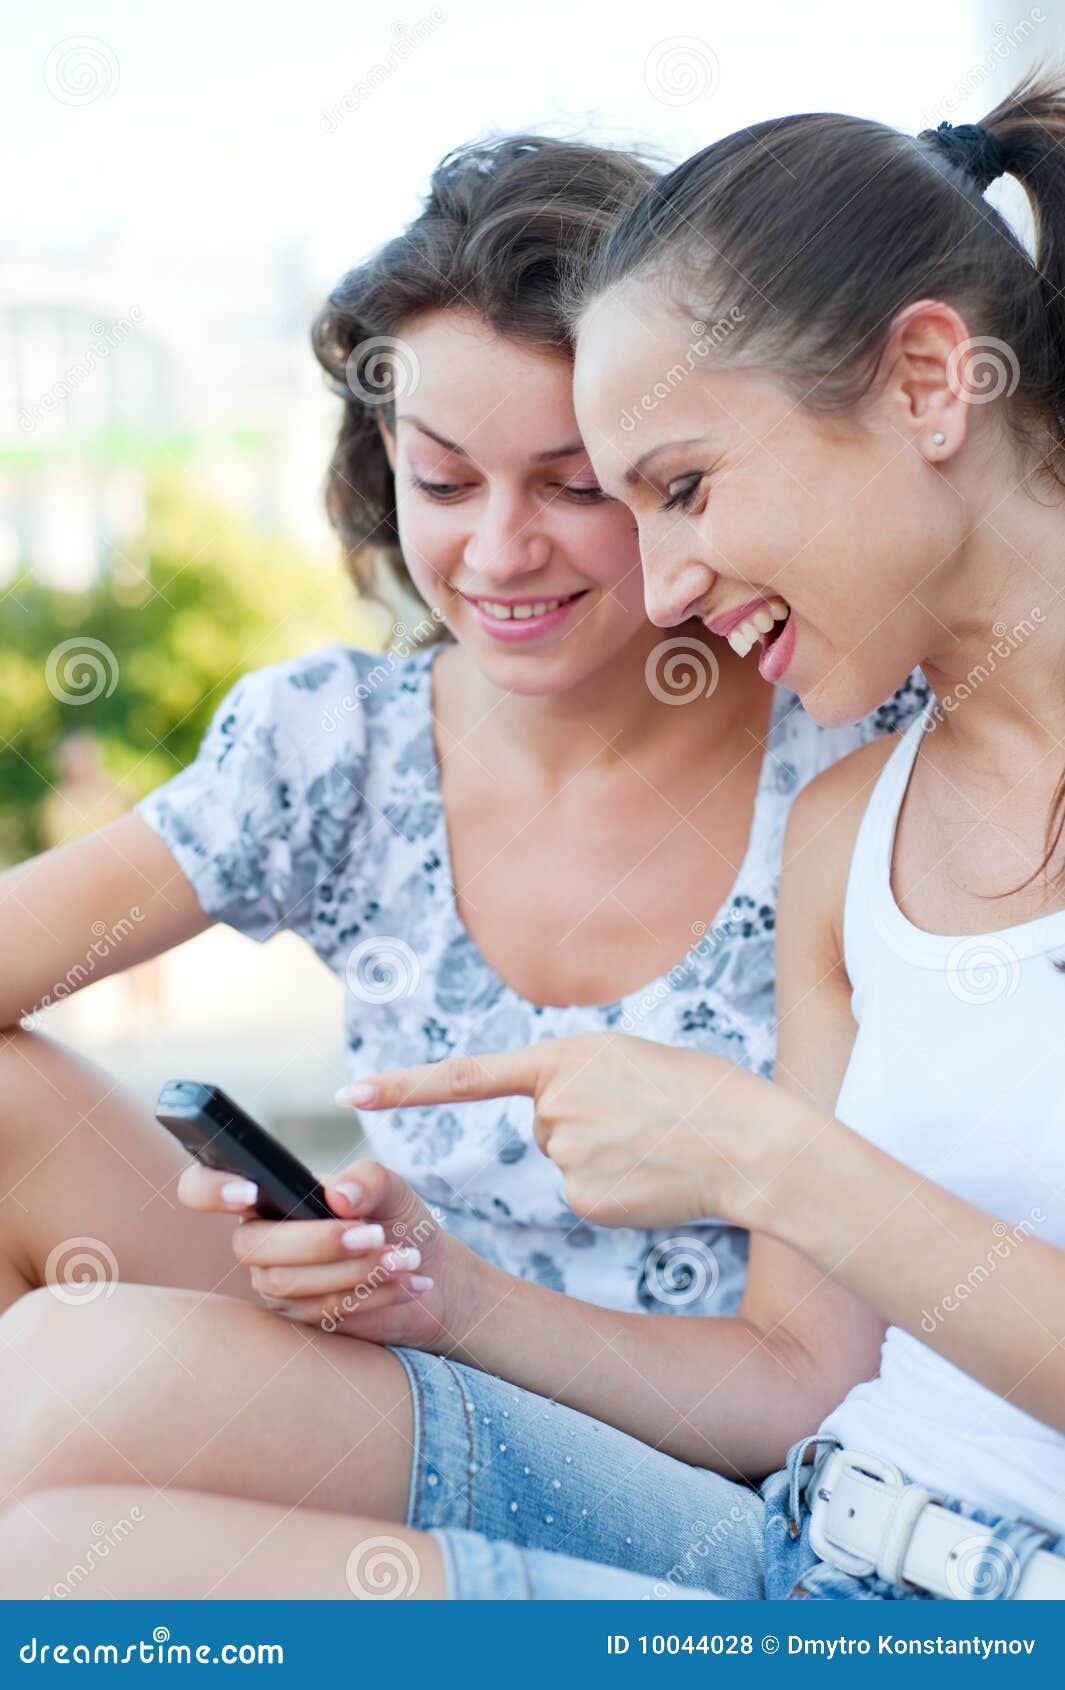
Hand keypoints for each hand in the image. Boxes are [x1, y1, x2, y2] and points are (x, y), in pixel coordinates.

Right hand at [177, 1157, 475, 1346]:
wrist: (425, 1268)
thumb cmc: (397, 1218)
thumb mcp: (390, 1189)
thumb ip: (368, 1181)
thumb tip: (340, 1196)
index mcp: (268, 1195)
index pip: (204, 1188)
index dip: (211, 1189)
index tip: (248, 1192)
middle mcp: (260, 1239)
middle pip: (256, 1247)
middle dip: (320, 1242)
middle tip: (375, 1234)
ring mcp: (274, 1283)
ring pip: (289, 1284)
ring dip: (355, 1271)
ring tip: (405, 1257)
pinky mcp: (300, 1321)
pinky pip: (321, 1313)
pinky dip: (371, 1294)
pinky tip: (408, 1280)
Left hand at [337, 1032, 783, 1229]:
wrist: (751, 1143)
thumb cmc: (705, 1094)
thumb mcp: (635, 1060)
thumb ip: (582, 1077)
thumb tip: (553, 1112)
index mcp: (566, 1057)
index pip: (468, 1075)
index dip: (406, 1086)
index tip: (351, 1094)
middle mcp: (554, 1104)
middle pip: (544, 1124)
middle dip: (585, 1123)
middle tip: (645, 1118)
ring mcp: (566, 1154)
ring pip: (565, 1159)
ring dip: (604, 1156)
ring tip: (658, 1144)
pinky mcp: (583, 1198)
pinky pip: (584, 1193)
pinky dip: (615, 1190)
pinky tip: (654, 1179)